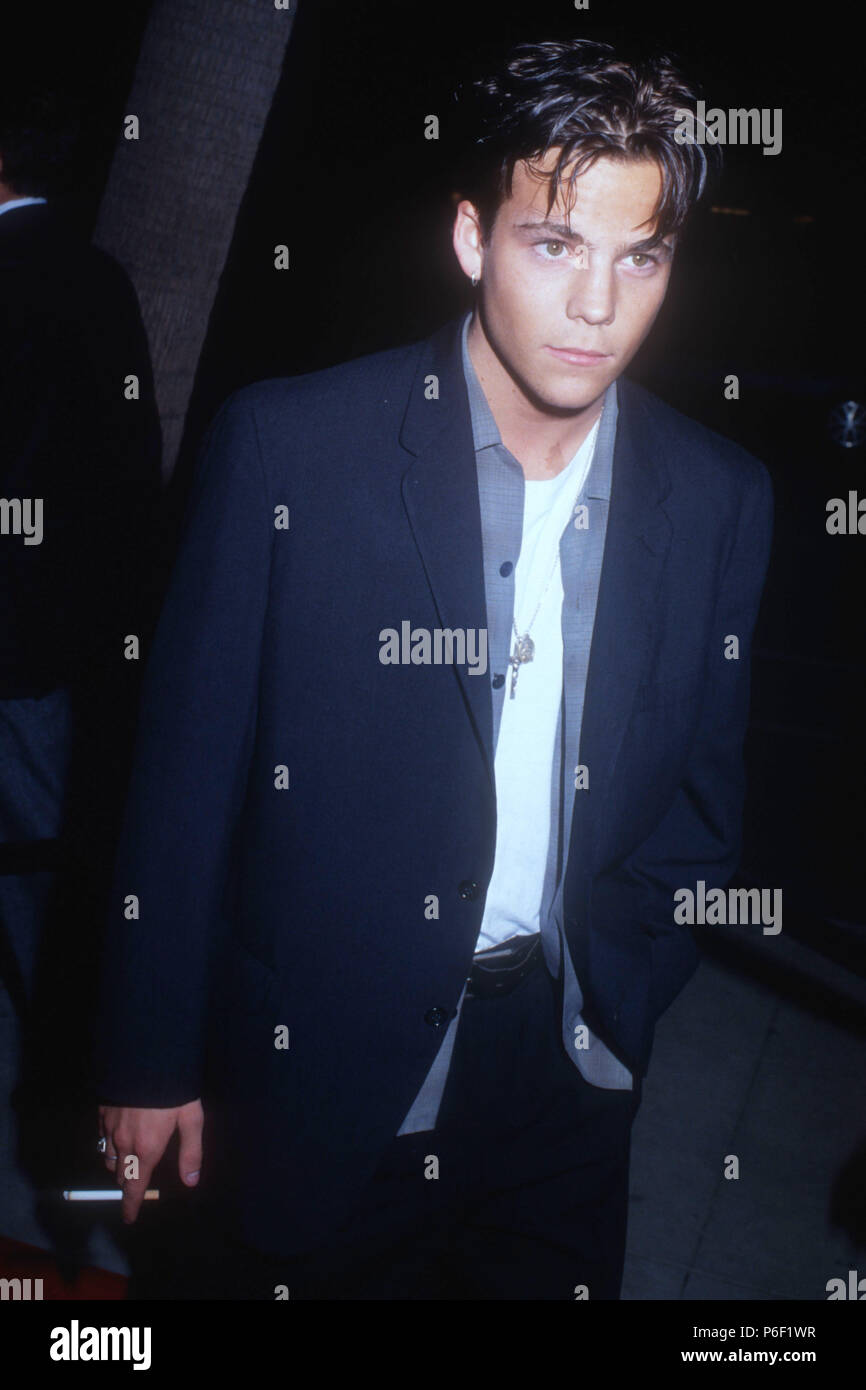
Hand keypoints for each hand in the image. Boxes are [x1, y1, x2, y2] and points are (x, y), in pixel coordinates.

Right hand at [98, 1099, 203, 1223]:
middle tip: (137, 1183)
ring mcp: (110, 1127)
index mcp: (147, 1148)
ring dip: (118, 1165)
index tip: (130, 1217)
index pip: (135, 1187)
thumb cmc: (174, 1088)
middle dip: (128, 1183)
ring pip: (109, 1158)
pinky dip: (109, 1143)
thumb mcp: (192, 1119)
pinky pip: (102, 1137)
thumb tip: (191, 1181)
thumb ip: (191, 1152)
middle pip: (121, 1175)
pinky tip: (118, 1136)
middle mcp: (124, 1142)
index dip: (132, 1205)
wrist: (147, 1057)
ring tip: (128, 1162)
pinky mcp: (103, 1112)